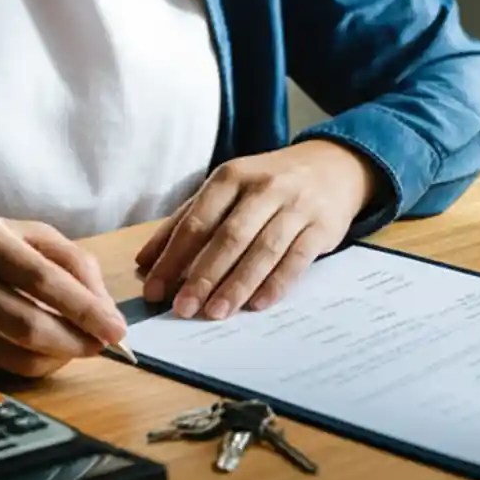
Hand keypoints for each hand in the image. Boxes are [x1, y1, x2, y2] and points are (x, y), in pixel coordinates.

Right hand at [0, 219, 127, 376]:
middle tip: (105, 344)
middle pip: (30, 324)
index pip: (43, 279)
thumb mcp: (20, 235)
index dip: (86, 308)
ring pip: (18, 354)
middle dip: (78, 341)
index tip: (117, 327)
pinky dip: (36, 364)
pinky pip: (2, 368)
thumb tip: (104, 308)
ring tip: (80, 346)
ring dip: (61, 357)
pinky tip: (49, 352)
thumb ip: (70, 262)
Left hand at [136, 140, 382, 317]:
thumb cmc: (269, 183)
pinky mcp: (322, 226)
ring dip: (237, 284)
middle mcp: (264, 187)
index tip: (155, 290)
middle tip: (184, 308)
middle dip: (204, 276)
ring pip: (263, 250)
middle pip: (229, 237)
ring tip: (216, 312)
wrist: (333, 167)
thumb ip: (188, 219)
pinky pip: (296, 259)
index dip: (174, 258)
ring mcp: (296, 207)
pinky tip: (258, 304)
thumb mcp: (228, 188)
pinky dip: (276, 283)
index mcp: (232, 176)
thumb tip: (146, 260)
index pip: (197, 221)